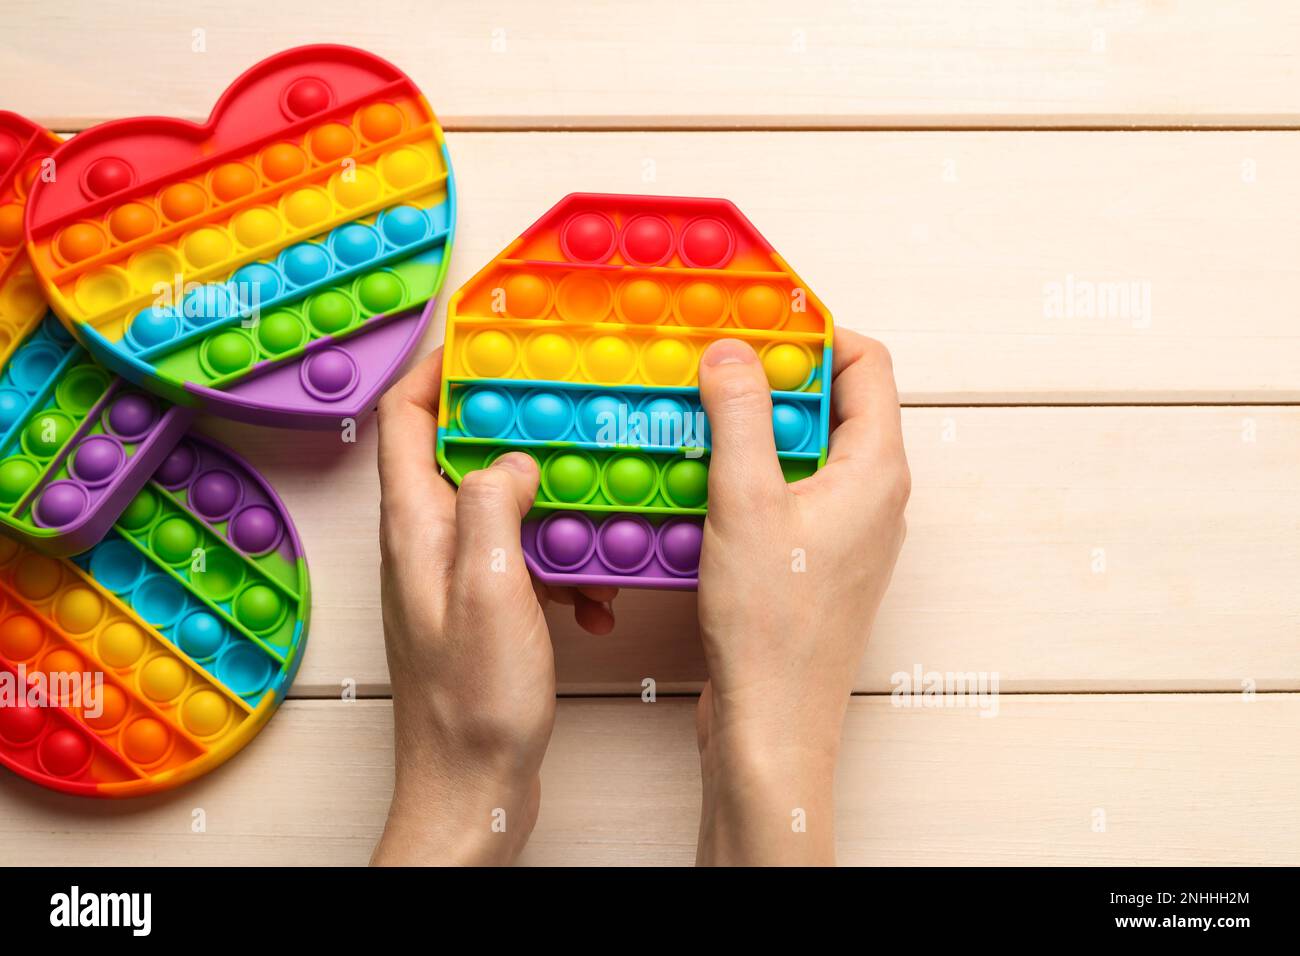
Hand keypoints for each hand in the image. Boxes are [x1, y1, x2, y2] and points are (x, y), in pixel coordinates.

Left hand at [370, 348, 617, 865]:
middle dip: (515, 429)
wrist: (472, 792)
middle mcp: (425, 545)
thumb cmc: (473, 706)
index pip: (405, 417)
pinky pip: (522, 560)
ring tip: (593, 522)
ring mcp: (453, 578)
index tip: (485, 336)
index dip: (438, 368)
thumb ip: (491, 508)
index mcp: (414, 528)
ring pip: (501, 507)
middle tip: (565, 413)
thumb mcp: (490, 590)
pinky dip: (560, 564)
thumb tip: (509, 460)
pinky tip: (593, 596)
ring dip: (550, 506)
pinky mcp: (483, 611)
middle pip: (459, 452)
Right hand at [693, 330, 909, 864]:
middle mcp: (874, 496)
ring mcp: (848, 531)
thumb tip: (732, 350)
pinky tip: (700, 481)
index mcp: (877, 470)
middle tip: (712, 367)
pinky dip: (751, 474)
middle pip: (834, 403)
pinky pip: (790, 493)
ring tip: (697, 419)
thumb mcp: (744, 501)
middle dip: (772, 379)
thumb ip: (739, 414)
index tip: (756, 322)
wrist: (773, 724)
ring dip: (755, 429)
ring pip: (806, 450)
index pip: (867, 363)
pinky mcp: (818, 561)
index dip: (813, 332)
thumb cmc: (771, 626)